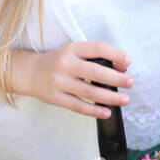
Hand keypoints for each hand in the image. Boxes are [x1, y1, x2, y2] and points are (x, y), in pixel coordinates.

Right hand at [15, 42, 132, 119]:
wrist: (29, 73)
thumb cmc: (59, 62)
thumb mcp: (74, 53)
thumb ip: (95, 57)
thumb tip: (121, 68)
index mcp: (72, 49)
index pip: (98, 48)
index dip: (116, 54)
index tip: (128, 63)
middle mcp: (65, 64)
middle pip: (96, 72)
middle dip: (116, 78)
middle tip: (130, 83)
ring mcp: (59, 82)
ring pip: (89, 92)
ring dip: (110, 97)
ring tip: (125, 99)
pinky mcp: (55, 98)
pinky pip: (78, 106)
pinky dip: (94, 110)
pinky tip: (107, 112)